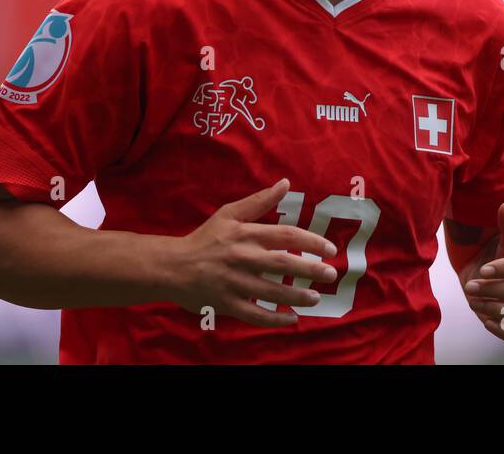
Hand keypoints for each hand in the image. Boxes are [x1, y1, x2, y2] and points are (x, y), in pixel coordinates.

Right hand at [168, 178, 337, 326]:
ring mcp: (235, 283)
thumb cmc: (205, 238)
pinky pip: (255, 315)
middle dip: (311, 269)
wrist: (172, 266)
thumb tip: (286, 183)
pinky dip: (274, 319)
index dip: (311, 241)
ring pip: (272, 291)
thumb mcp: (230, 214)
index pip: (286, 235)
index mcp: (246, 234)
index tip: (330, 249)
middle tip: (331, 273)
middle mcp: (243, 258)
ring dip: (297, 295)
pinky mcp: (227, 304)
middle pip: (283, 263)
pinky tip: (291, 319)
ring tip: (316, 298)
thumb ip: (259, 201)